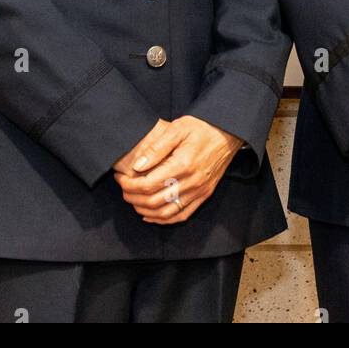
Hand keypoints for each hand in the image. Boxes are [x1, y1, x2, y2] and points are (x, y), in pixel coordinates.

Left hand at [113, 115, 242, 224]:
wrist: (228, 133)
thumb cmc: (201, 128)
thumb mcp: (177, 128)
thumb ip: (156, 148)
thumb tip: (138, 165)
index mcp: (183, 164)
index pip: (149, 184)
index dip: (130, 184)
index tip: (121, 177)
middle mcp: (192, 182)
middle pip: (154, 201)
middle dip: (133, 197)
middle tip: (123, 188)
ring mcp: (199, 191)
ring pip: (166, 212)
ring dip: (145, 210)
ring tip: (133, 201)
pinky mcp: (204, 195)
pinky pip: (181, 215)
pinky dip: (163, 219)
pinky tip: (150, 215)